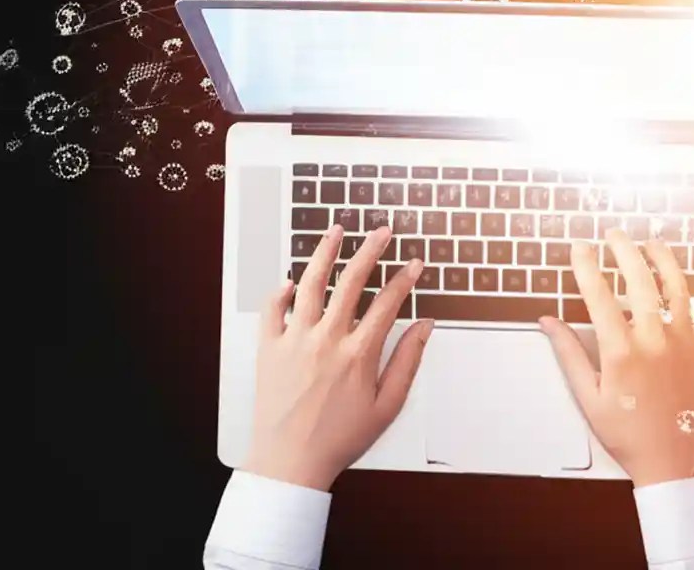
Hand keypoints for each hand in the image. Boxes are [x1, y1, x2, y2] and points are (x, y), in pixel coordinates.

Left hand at [244, 225, 432, 490]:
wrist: (289, 462)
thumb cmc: (338, 439)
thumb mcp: (387, 406)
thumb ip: (407, 362)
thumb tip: (424, 327)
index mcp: (358, 354)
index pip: (388, 302)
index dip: (405, 278)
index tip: (414, 264)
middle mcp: (326, 339)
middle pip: (352, 281)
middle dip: (371, 250)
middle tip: (382, 232)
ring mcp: (294, 340)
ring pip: (311, 283)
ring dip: (324, 252)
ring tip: (335, 231)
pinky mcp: (269, 348)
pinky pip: (273, 308)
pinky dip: (282, 290)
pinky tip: (293, 280)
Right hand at [538, 229, 693, 487]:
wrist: (672, 459)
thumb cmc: (627, 432)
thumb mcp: (587, 397)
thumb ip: (568, 354)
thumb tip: (548, 322)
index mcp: (621, 352)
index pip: (598, 295)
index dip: (586, 266)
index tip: (579, 247)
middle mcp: (655, 340)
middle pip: (638, 278)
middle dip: (622, 249)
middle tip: (612, 235)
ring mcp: (683, 341)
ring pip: (674, 285)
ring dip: (660, 258)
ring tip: (649, 242)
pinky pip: (690, 310)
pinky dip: (678, 292)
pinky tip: (669, 283)